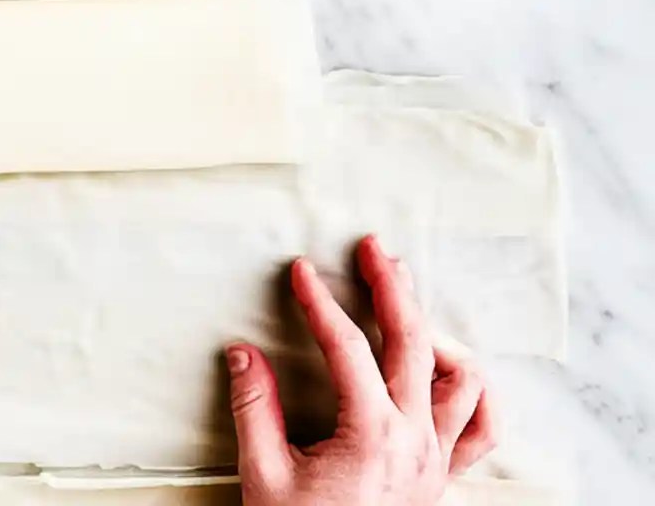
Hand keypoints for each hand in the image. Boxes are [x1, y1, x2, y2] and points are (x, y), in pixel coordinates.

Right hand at [227, 236, 496, 505]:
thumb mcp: (264, 476)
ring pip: (461, 377)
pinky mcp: (444, 476)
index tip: (301, 272)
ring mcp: (437, 458)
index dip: (321, 302)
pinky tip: (451, 369)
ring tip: (407, 304)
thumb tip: (243, 353)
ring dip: (435, 332)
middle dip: (392, 287)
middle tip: (373, 249)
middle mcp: (415, 440)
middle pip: (414, 342)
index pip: (346, 347)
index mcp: (371, 435)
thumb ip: (255, 409)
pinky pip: (481, 425)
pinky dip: (471, 390)